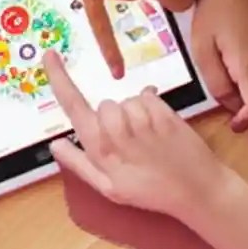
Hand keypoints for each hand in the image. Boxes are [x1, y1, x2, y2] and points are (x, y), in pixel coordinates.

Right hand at [44, 51, 244, 225]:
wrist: (197, 190)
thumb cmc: (151, 192)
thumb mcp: (109, 188)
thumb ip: (79, 164)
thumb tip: (54, 144)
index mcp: (101, 150)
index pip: (73, 107)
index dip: (59, 79)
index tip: (50, 56)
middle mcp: (119, 132)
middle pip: (104, 105)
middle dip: (111, 118)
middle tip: (128, 143)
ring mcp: (144, 121)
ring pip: (127, 101)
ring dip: (133, 114)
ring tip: (147, 139)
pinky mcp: (165, 112)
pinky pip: (147, 96)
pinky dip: (150, 107)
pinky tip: (157, 129)